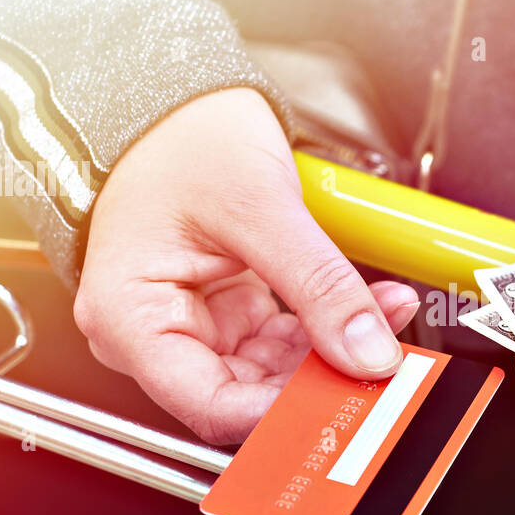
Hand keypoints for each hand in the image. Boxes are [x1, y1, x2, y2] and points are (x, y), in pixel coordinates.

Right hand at [74, 88, 418, 444]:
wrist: (175, 99)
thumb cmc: (180, 138)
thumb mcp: (260, 208)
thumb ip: (319, 285)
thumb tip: (367, 351)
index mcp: (130, 318)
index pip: (210, 405)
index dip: (281, 415)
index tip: (343, 402)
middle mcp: (154, 335)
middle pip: (245, 395)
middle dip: (319, 381)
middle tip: (379, 364)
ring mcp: (193, 325)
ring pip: (273, 374)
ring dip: (334, 355)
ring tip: (384, 320)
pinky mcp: (226, 313)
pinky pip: (283, 343)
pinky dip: (327, 330)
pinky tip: (368, 308)